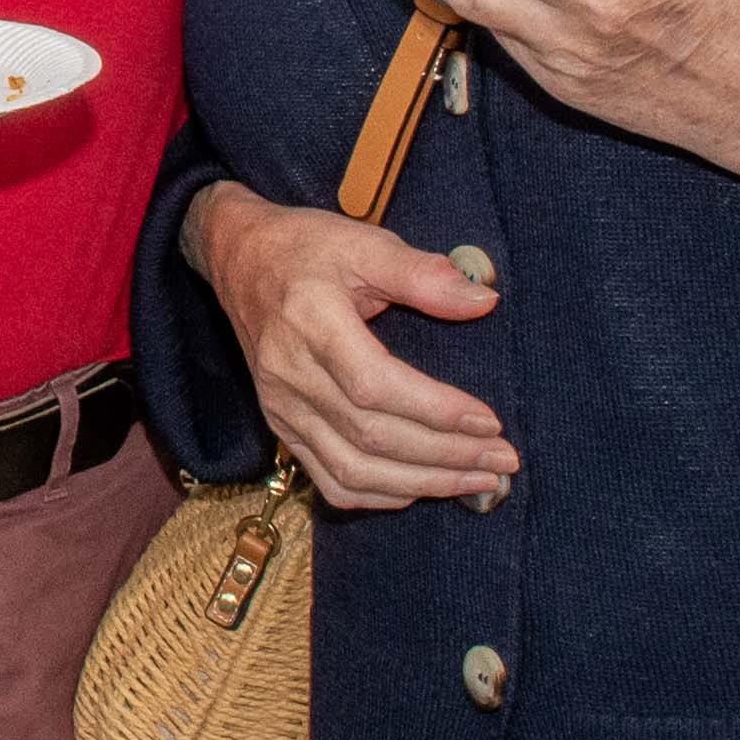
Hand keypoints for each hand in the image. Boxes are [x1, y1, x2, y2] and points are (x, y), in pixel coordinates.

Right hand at [185, 182, 514, 510]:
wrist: (236, 256)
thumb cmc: (305, 247)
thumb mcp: (363, 243)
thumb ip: (422, 274)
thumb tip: (485, 300)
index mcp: (310, 320)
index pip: (375, 385)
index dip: (436, 411)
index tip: (490, 422)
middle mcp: (289, 372)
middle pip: (372, 436)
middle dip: (447, 456)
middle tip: (503, 460)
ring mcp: (280, 405)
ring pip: (353, 470)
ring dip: (422, 484)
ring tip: (477, 482)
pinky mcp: (280, 424)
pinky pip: (329, 480)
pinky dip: (379, 496)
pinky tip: (420, 488)